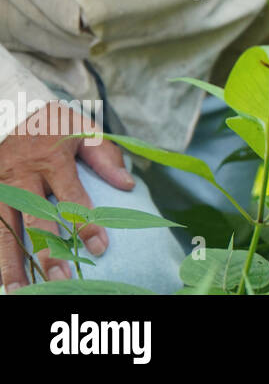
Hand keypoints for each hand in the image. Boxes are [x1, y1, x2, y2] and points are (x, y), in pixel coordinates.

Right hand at [0, 104, 133, 291]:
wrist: (9, 105)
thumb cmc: (52, 121)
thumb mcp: (83, 130)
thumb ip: (106, 158)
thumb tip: (128, 185)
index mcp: (52, 160)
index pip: (72, 199)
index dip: (87, 225)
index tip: (100, 247)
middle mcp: (23, 176)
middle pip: (36, 221)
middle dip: (48, 253)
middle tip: (61, 279)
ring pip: (2, 230)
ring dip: (10, 263)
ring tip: (18, 291)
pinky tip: (0, 274)